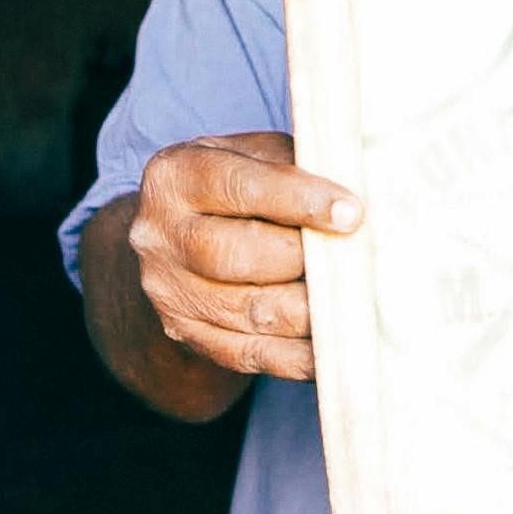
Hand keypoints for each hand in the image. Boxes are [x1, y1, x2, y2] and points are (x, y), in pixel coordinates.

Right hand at [130, 132, 360, 382]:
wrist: (179, 238)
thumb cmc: (238, 189)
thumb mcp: (257, 157)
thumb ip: (296, 168)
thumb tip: (353, 205)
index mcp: (175, 177)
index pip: (239, 186)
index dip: (300, 200)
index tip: (351, 214)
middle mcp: (159, 235)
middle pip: (234, 255)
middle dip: (302, 260)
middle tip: (350, 260)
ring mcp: (168, 291)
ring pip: (248, 311)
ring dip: (308, 311)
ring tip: (351, 302)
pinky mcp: (185, 334)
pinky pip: (247, 354)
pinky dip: (296, 356)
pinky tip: (331, 347)